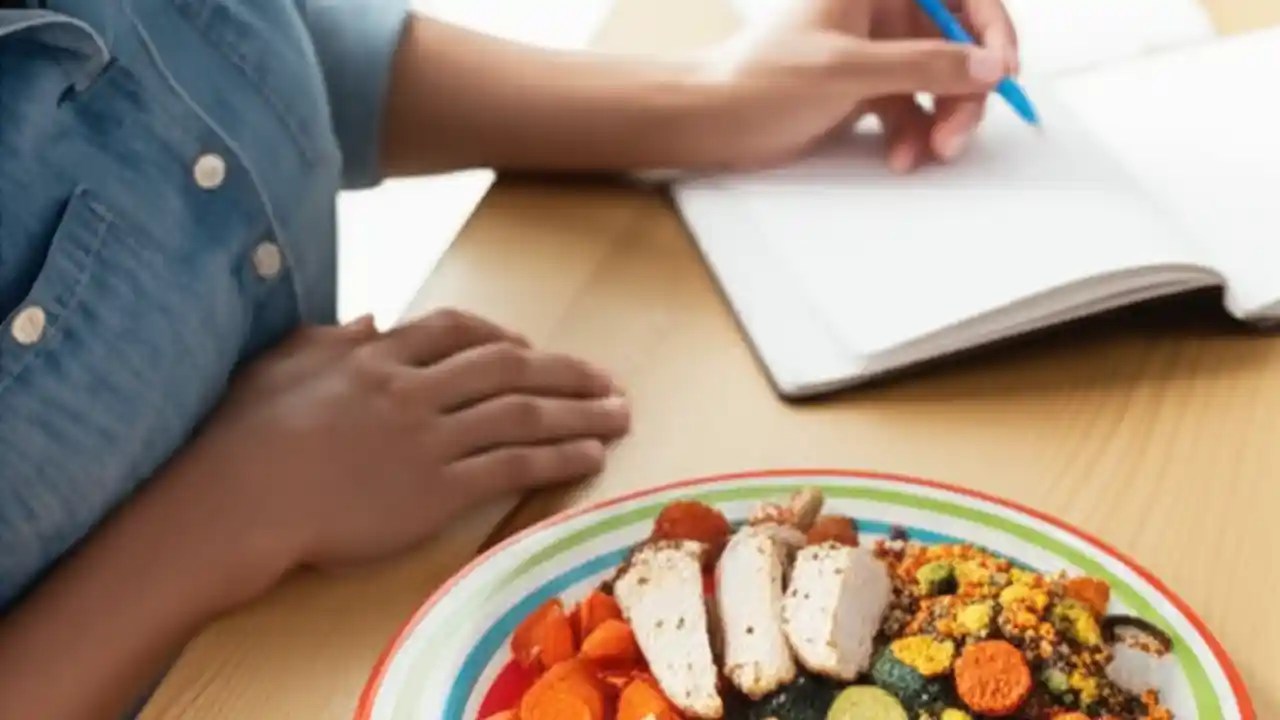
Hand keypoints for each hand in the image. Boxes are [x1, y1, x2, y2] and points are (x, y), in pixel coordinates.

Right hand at [172, 310, 629, 573]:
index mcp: (377, 355)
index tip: (529, 347)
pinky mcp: (435, 490)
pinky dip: (557, 458)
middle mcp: (412, 388)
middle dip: (565, 371)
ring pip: (522, 414)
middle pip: (509, 367)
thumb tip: (370, 320)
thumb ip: (333, 338)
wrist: (234, 502)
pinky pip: (511, 466)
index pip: (458, 331)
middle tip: (605, 380)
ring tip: (619, 414)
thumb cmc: (242, 435)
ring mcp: (427, 438)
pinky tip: (589, 455)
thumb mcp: (282, 364)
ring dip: (579, 412)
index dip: (504, 337)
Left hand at [690, 0, 1015, 169]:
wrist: (711, 120)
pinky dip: (913, 134)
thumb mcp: (848, 69)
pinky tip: (900, 157)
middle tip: (956, 134)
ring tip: (930, 153)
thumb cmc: (760, 79)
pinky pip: (910, 107)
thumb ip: (923, 64)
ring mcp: (874, 50)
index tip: (1002, 70)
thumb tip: (989, 66)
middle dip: (964, 90)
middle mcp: (882, 9)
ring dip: (942, 119)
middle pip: (956, 42)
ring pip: (937, 80)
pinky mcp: (864, 87)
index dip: (989, 29)